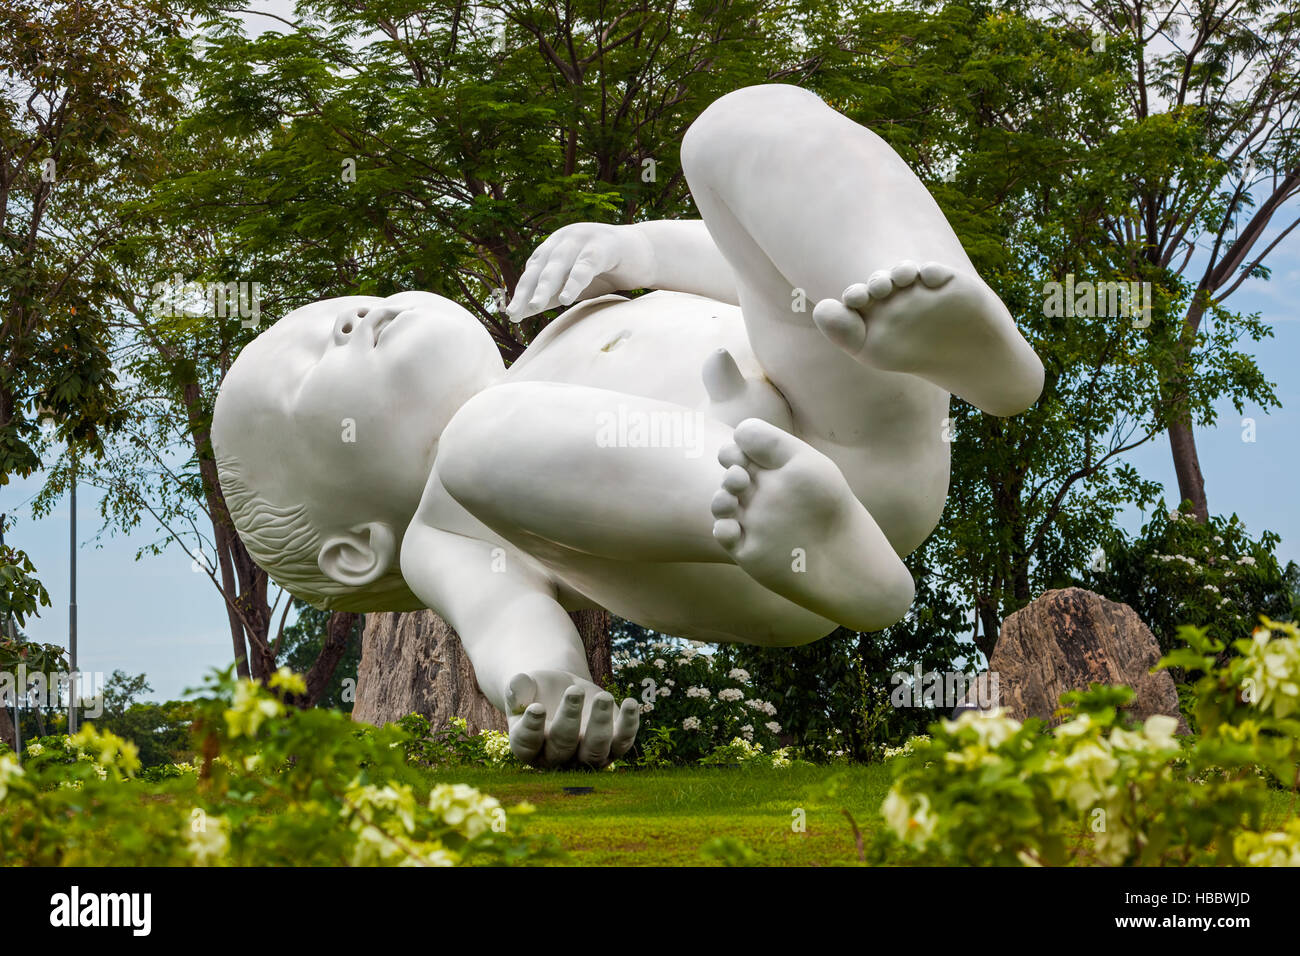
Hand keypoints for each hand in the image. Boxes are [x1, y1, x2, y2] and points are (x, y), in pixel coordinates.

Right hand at [505, 670, 639, 767]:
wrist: (560, 689)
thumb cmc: (536, 690)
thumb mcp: (523, 685)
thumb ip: (516, 689)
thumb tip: (517, 692)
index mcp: (527, 747)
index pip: (528, 744)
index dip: (532, 728)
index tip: (536, 707)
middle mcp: (556, 759)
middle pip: (563, 747)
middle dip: (570, 719)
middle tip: (574, 691)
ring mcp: (586, 756)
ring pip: (595, 751)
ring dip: (601, 724)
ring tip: (603, 695)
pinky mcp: (612, 746)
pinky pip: (623, 743)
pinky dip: (629, 726)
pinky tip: (630, 703)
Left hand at [506, 222, 653, 320]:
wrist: (645, 255)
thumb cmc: (606, 271)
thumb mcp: (573, 286)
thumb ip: (549, 296)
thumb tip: (519, 313)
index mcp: (554, 246)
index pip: (532, 271)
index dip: (520, 291)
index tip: (511, 314)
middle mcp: (564, 238)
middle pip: (540, 267)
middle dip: (526, 290)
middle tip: (514, 313)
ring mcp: (584, 238)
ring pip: (559, 264)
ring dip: (545, 286)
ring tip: (534, 306)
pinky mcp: (604, 246)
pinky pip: (585, 265)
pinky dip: (574, 281)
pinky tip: (566, 299)